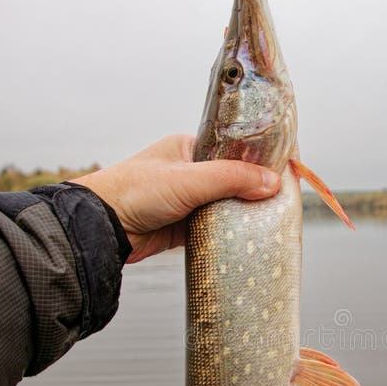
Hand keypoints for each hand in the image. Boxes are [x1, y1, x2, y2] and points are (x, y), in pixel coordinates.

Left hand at [69, 134, 280, 263]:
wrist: (101, 228)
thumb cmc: (136, 191)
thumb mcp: (188, 179)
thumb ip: (231, 179)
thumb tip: (273, 183)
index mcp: (189, 148)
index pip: (234, 150)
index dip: (259, 160)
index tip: (285, 171)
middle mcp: (190, 172)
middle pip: (234, 180)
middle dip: (255, 191)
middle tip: (285, 201)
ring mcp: (188, 201)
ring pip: (226, 206)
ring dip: (243, 214)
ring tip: (274, 220)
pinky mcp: (184, 227)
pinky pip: (215, 228)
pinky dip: (230, 233)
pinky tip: (251, 238)